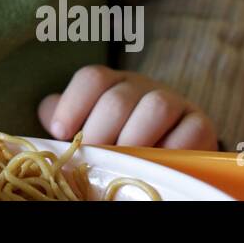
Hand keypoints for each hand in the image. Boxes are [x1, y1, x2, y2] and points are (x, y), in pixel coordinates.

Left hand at [37, 65, 217, 149]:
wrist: (171, 152)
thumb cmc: (120, 141)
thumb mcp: (90, 127)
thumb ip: (64, 120)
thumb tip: (43, 122)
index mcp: (112, 84)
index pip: (92, 78)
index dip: (72, 103)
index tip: (60, 132)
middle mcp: (142, 87)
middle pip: (119, 98)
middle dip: (101, 131)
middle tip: (94, 156)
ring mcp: (174, 102)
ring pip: (155, 107)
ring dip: (135, 138)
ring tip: (124, 162)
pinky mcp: (200, 124)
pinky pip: (190, 130)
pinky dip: (172, 150)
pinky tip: (158, 164)